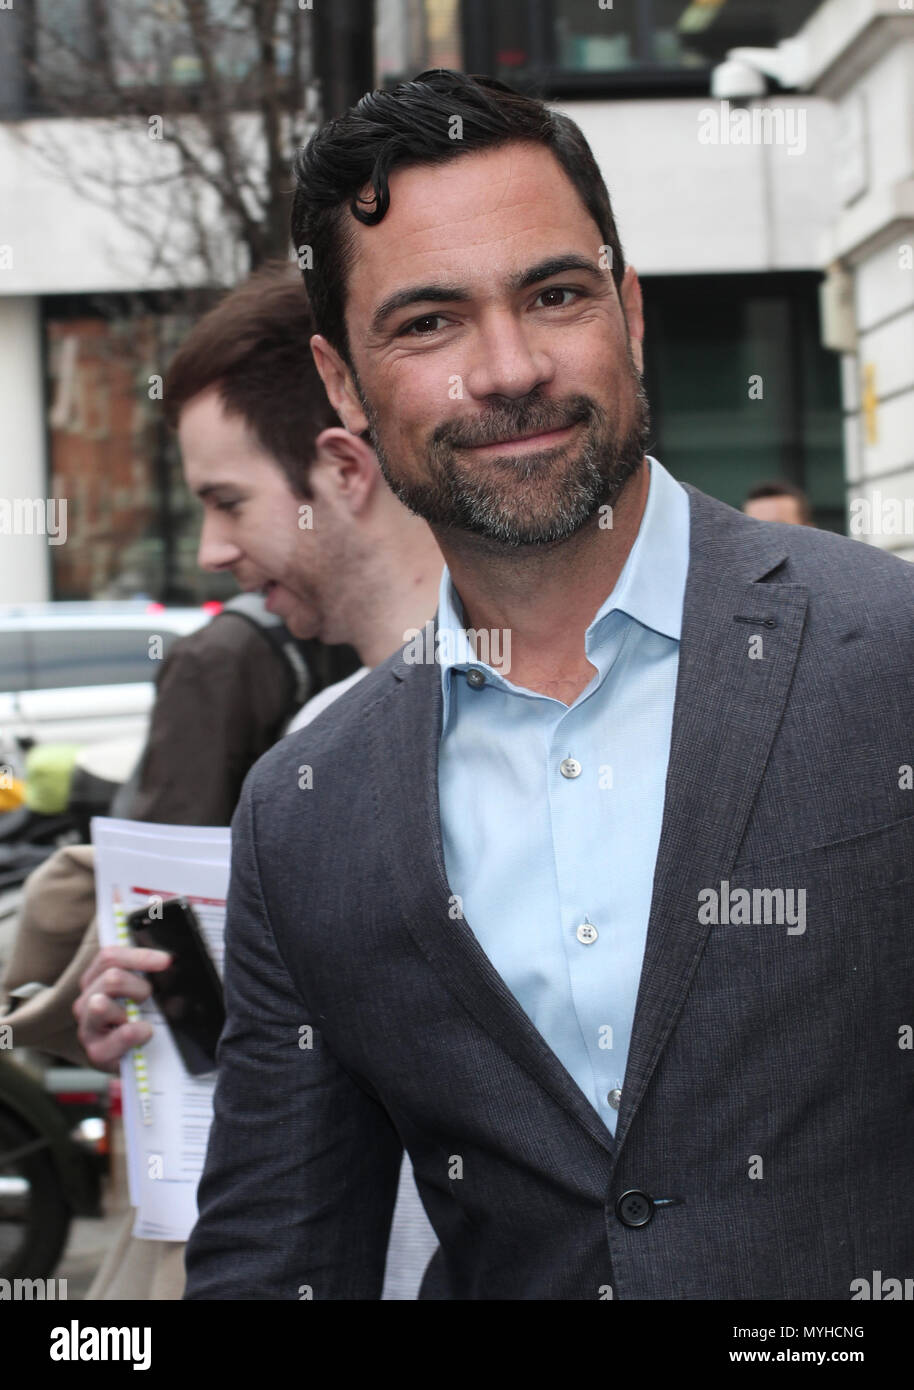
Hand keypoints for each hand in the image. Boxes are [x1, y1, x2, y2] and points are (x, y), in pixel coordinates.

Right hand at [73, 944, 171, 1072]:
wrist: (132, 1057)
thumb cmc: (137, 1018)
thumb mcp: (142, 990)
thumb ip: (147, 973)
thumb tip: (165, 960)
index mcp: (95, 980)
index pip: (108, 957)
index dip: (139, 956)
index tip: (165, 960)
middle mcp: (85, 1002)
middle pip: (110, 977)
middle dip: (139, 986)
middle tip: (148, 998)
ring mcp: (87, 1027)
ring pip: (101, 1003)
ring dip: (131, 1008)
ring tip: (141, 1018)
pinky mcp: (97, 1052)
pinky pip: (120, 1034)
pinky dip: (137, 1032)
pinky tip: (144, 1031)